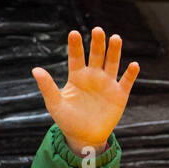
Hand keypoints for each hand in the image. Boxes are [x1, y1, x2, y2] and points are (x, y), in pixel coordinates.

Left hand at [32, 27, 138, 156]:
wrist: (83, 137)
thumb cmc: (67, 120)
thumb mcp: (55, 104)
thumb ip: (47, 86)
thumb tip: (35, 69)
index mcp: (77, 76)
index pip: (76, 57)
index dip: (75, 46)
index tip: (73, 33)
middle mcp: (93, 76)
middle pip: (96, 55)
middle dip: (97, 43)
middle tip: (97, 30)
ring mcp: (107, 84)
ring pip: (112, 63)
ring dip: (114, 51)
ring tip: (115, 38)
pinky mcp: (119, 95)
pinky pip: (126, 82)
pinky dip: (130, 74)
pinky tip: (133, 65)